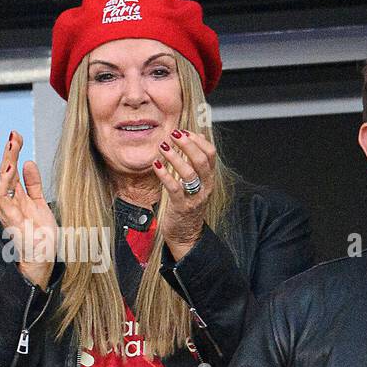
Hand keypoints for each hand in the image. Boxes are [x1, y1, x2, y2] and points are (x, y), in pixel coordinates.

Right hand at [0, 131, 57, 290]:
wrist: (41, 261)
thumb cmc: (39, 236)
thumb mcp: (39, 203)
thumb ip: (33, 184)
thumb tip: (29, 162)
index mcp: (16, 197)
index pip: (12, 170)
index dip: (13, 152)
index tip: (17, 135)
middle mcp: (10, 203)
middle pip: (6, 173)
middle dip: (9, 153)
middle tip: (13, 135)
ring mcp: (9, 212)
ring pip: (2, 184)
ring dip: (6, 165)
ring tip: (12, 148)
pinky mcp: (12, 221)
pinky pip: (4, 201)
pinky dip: (5, 185)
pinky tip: (11, 170)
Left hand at [154, 128, 216, 259]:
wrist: (186, 235)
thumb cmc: (187, 206)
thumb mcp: (195, 183)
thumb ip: (194, 163)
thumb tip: (194, 138)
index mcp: (209, 179)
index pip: (210, 154)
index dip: (198, 140)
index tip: (184, 131)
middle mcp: (205, 187)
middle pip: (202, 160)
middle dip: (188, 144)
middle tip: (174, 133)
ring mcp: (195, 198)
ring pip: (189, 173)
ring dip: (175, 157)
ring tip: (163, 147)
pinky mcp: (182, 207)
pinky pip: (175, 188)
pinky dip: (165, 175)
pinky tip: (156, 165)